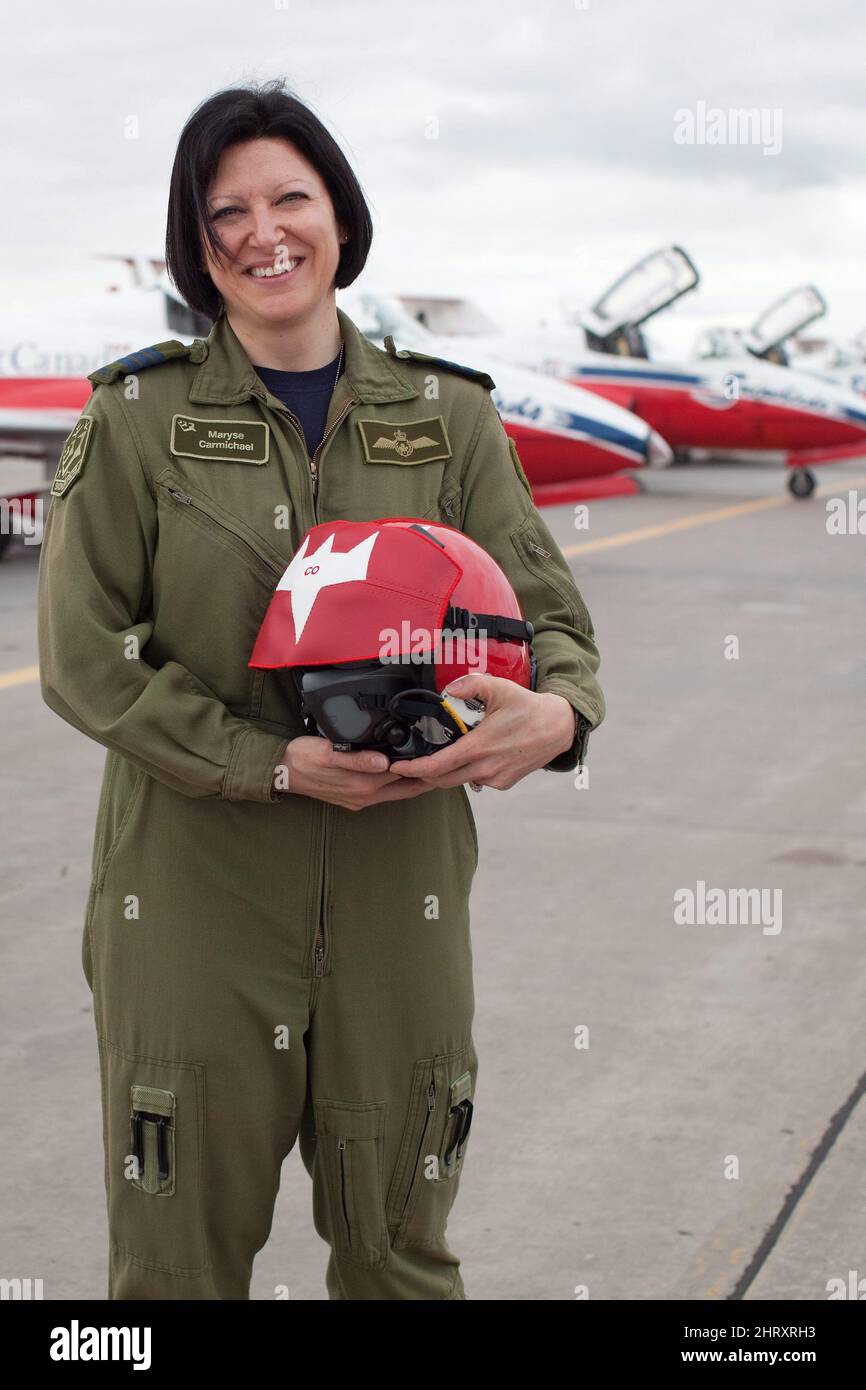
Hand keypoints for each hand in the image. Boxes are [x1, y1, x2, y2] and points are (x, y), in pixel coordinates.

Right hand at [274, 736, 434, 811]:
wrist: (281, 771)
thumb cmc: (304, 758)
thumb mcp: (329, 754)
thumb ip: (357, 759)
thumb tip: (383, 762)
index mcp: (364, 785)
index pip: (406, 781)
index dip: (427, 771)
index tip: (445, 760)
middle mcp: (365, 796)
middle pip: (407, 789)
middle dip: (428, 778)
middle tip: (448, 764)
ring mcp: (359, 799)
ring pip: (396, 791)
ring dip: (413, 781)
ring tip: (431, 766)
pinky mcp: (352, 797)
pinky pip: (383, 792)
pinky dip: (397, 783)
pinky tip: (400, 771)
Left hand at [390, 674, 575, 789]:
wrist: (558, 727)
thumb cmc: (528, 707)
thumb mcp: (498, 687)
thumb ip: (470, 684)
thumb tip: (449, 689)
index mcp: (478, 747)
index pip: (436, 766)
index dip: (412, 768)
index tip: (397, 766)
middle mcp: (485, 767)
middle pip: (441, 780)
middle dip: (422, 774)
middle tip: (409, 764)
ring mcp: (495, 778)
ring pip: (457, 782)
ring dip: (443, 774)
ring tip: (433, 761)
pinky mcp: (504, 782)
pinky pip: (475, 781)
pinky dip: (465, 773)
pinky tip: (467, 759)